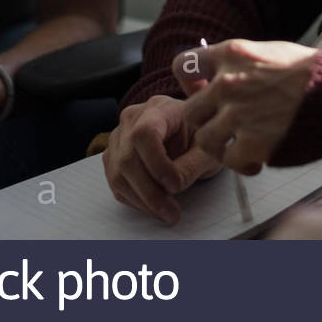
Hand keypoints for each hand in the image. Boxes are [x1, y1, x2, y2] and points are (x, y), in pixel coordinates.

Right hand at [103, 95, 221, 224]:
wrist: (189, 134)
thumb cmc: (200, 138)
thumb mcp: (207, 150)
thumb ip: (192, 164)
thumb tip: (172, 186)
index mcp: (159, 108)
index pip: (145, 133)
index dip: (157, 164)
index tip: (176, 186)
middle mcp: (132, 118)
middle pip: (128, 158)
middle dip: (150, 191)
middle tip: (173, 213)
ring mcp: (119, 137)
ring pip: (118, 174)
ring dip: (142, 200)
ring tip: (168, 213)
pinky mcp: (113, 157)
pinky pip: (116, 183)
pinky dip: (135, 201)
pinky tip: (156, 207)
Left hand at [173, 39, 316, 171]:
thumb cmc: (313, 73)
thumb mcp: (270, 52)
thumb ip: (240, 64)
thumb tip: (218, 75)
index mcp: (232, 54)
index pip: (183, 66)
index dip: (189, 84)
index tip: (201, 92)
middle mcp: (228, 83)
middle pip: (190, 111)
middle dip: (205, 122)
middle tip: (223, 128)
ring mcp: (238, 115)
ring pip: (204, 140)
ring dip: (220, 147)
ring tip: (240, 148)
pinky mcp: (252, 143)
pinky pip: (230, 162)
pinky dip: (243, 164)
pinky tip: (258, 159)